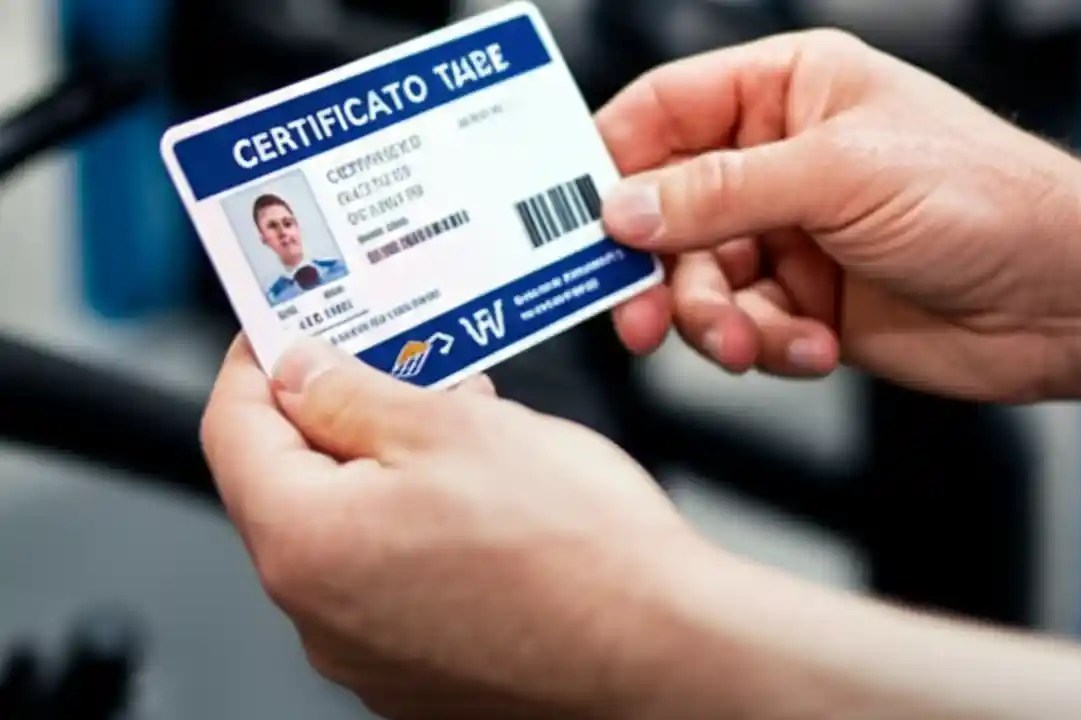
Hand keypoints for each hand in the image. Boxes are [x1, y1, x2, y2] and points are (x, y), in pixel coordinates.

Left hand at [201, 337, 707, 718]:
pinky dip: (419, 529)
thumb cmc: (578, 551)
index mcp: (306, 544)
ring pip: (352, 532)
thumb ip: (352, 392)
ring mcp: (371, 655)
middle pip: (292, 484)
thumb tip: (298, 371)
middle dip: (338, 412)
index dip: (255, 360)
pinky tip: (484, 499)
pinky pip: (393, 581)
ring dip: (387, 470)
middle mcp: (321, 616)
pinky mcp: (421, 674)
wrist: (664, 652)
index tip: (285, 327)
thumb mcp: (452, 426)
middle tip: (395, 362)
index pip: (231, 429)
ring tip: (461, 424)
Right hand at [598, 29, 1080, 402]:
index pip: (664, 113)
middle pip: (669, 212)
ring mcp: (794, 235)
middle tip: (644, 321)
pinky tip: (813, 346)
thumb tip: (624, 208)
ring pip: (701, 282)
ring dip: (716, 322)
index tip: (576, 221)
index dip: (610, 163)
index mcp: (788, 90)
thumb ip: (720, 193)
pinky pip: (747, 328)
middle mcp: (782, 160)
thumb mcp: (837, 175)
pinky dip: (768, 346)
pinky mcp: (807, 303)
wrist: (1066, 298)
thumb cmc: (984, 199)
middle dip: (660, 272)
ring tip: (751, 343)